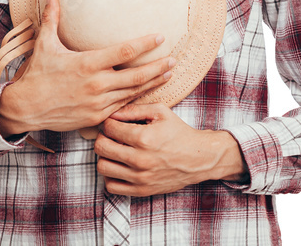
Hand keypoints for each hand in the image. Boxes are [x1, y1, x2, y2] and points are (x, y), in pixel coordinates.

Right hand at [0, 0, 174, 136]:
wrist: (26, 108)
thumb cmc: (37, 74)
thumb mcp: (44, 44)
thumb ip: (52, 18)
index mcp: (87, 64)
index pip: (124, 51)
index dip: (145, 44)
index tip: (160, 36)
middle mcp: (96, 84)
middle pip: (136, 75)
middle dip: (158, 67)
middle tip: (174, 59)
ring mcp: (98, 103)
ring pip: (133, 92)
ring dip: (153, 83)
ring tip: (169, 74)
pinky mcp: (96, 117)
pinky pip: (122, 107)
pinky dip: (137, 98)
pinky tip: (148, 91)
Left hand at [94, 103, 245, 196]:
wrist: (199, 158)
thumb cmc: (179, 132)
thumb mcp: (160, 112)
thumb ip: (134, 110)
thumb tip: (112, 113)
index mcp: (143, 138)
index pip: (108, 128)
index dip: (108, 122)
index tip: (113, 122)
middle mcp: (139, 159)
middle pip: (101, 147)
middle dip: (102, 138)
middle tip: (111, 136)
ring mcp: (140, 177)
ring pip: (102, 167)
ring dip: (105, 157)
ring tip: (115, 151)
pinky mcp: (141, 190)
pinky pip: (111, 186)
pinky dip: (111, 176)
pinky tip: (120, 166)